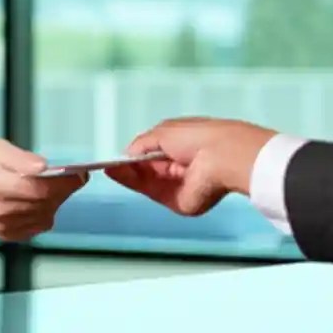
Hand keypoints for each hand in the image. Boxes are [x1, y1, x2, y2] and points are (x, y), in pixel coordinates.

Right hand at [0, 139, 85, 240]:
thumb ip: (22, 159)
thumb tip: (45, 167)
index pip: (41, 189)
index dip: (65, 182)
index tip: (79, 173)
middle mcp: (0, 210)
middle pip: (46, 203)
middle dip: (64, 189)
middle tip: (72, 177)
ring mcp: (2, 225)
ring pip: (45, 216)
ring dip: (55, 201)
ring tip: (52, 186)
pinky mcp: (5, 233)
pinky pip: (36, 226)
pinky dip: (44, 213)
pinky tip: (39, 200)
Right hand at [106, 117, 275, 215]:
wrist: (222, 155)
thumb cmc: (198, 136)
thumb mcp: (165, 132)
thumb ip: (143, 143)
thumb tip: (127, 152)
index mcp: (186, 147)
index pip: (158, 154)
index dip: (138, 155)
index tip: (120, 156)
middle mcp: (184, 168)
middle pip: (151, 170)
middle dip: (130, 166)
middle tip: (110, 165)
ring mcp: (181, 187)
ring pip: (148, 182)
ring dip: (128, 175)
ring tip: (110, 167)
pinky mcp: (179, 202)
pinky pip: (151, 192)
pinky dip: (133, 183)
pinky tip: (117, 172)